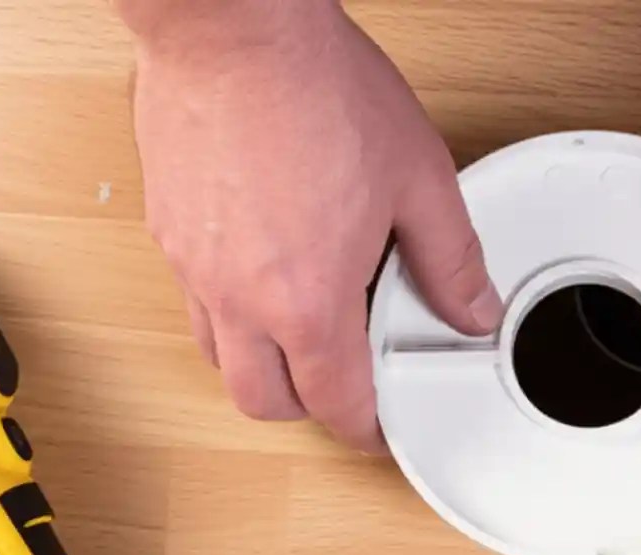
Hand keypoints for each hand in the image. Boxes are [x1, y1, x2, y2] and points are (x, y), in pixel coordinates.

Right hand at [121, 1, 500, 451]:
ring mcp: (194, 265)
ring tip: (302, 337)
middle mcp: (240, 297)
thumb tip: (473, 309)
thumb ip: (451, 260)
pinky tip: (262, 275)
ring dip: (262, 367)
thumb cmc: (316, 90)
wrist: (235, 31)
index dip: (366, 429)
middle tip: (342, 389)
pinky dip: (228, 315)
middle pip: (262, 402)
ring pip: (218, 358)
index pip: (336, 404)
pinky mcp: (167, 230)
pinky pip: (193, 303)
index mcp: (308, 300)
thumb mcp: (418, 181)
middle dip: (308, 409)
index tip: (379, 426)